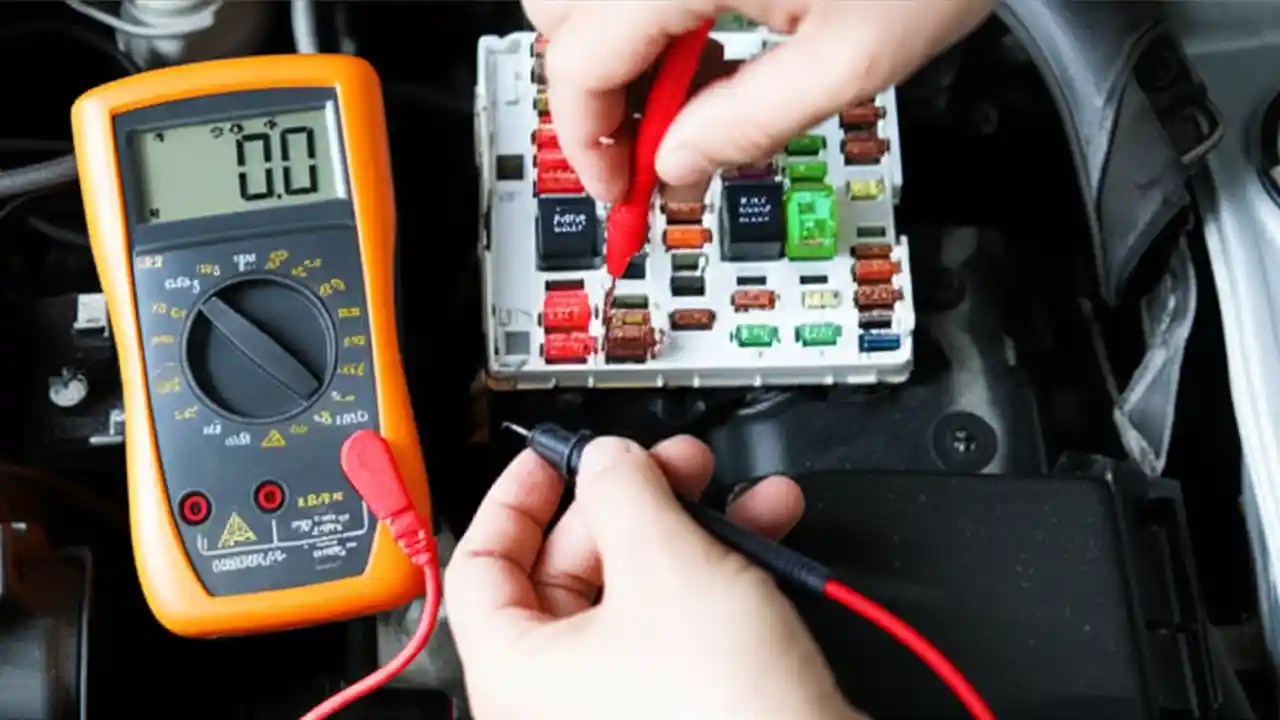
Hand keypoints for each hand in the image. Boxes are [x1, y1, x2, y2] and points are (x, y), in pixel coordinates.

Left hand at [446, 435, 861, 719]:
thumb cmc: (723, 713)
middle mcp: (557, 698)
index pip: (481, 564)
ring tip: (739, 497)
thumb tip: (607, 461)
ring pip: (638, 592)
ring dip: (690, 531)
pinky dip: (715, 577)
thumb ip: (625, 492)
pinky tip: (763, 540)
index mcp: (516, 672)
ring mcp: (618, 707)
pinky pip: (678, 625)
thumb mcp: (665, 564)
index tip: (555, 458)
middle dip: (632, 503)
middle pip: (569, 569)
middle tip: (672, 466)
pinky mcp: (677, 708)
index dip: (517, 497)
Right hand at [523, 0, 994, 200]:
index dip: (590, 144)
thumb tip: (677, 167)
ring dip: (620, 50)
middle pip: (559, 15)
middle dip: (594, 92)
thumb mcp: (850, 62)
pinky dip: (652, 14)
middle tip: (652, 144)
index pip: (579, 63)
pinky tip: (709, 36)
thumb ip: (747, 122)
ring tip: (695, 90)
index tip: (624, 191)